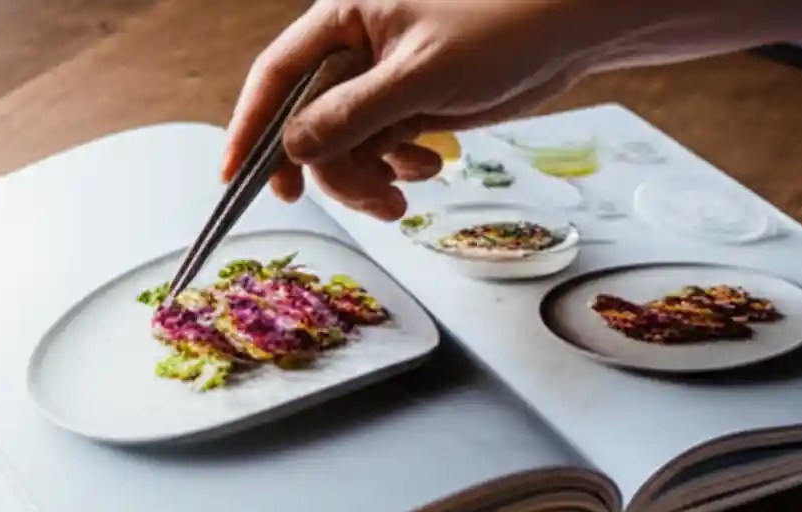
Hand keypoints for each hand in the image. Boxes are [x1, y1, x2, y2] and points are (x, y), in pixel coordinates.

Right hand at [222, 0, 595, 220]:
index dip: (250, 127)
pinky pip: (374, 151)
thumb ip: (353, 113)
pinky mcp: (404, 107)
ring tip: (405, 193)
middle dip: (333, 170)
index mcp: (342, 19)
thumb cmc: (500, 29)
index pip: (276, 76)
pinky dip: (393, 170)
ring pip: (341, 146)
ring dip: (366, 179)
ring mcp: (377, 83)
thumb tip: (292, 147)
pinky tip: (429, 165)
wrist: (565, 34)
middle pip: (307, 125)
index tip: (235, 178)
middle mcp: (351, 52)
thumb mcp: (420, 74)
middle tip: (371, 202)